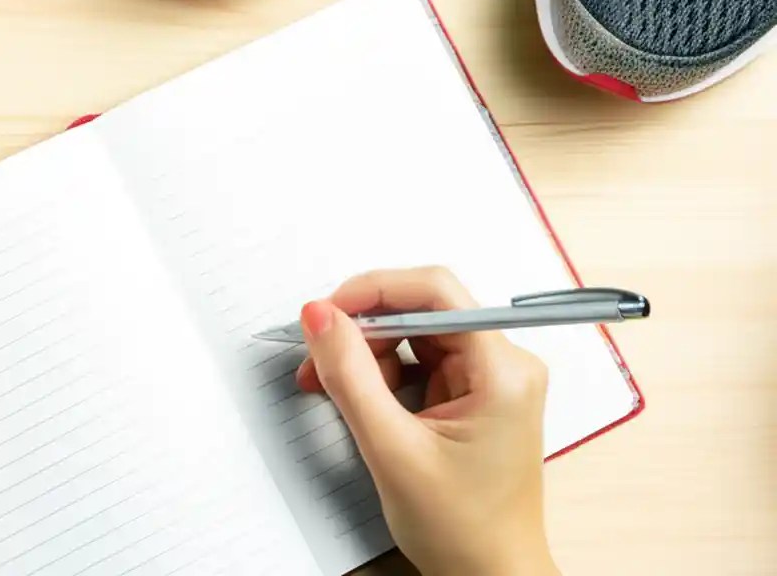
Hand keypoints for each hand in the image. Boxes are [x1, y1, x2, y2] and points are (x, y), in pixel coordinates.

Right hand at [295, 267, 560, 575]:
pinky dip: (380, 376)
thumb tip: (320, 315)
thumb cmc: (462, 530)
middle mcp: (503, 365)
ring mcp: (488, 380)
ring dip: (366, 355)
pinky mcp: (470, 395)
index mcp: (502, 371)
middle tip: (316, 356)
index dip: (375, 291)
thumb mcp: (392, 448)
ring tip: (328, 386)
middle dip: (362, 331)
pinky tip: (357, 400)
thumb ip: (350, 375)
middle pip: (421, 312)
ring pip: (413, 336)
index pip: (436, 292)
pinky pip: (417, 363)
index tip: (327, 311)